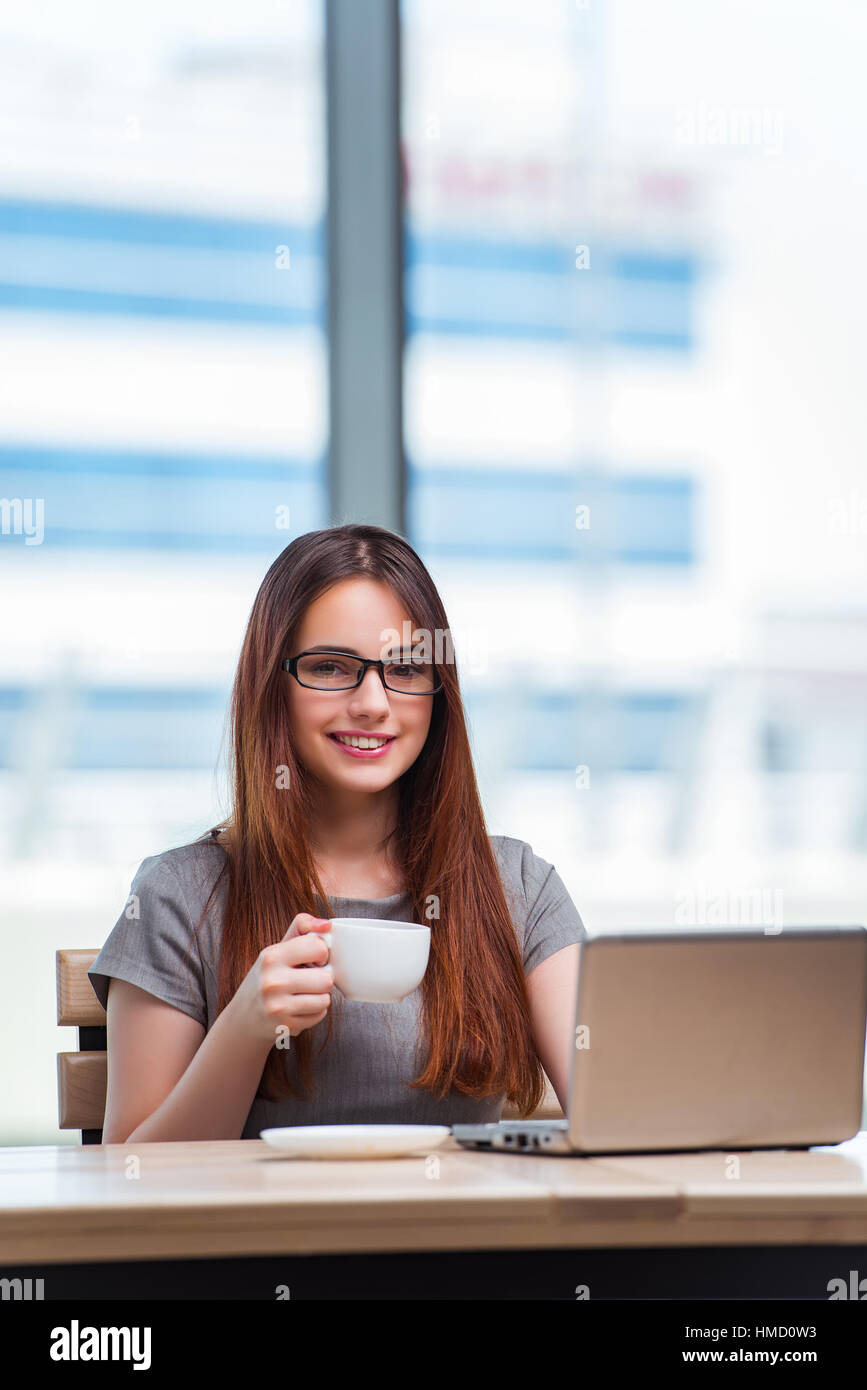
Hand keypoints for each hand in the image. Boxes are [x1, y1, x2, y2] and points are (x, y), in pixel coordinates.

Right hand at [232, 914, 333, 1047]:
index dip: (321, 953)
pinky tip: (299, 1009)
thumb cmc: (267, 978)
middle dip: (323, 980)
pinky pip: (319, 1015)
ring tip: (303, 995)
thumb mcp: (278, 950)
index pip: (317, 946)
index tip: (314, 959)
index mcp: (272, 956)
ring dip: (320, 997)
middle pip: (326, 978)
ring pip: (325, 999)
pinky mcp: (285, 1025)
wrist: (243, 1018)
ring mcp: (278, 1006)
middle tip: (309, 981)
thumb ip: (302, 928)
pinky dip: (315, 1012)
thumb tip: (327, 924)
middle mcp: (272, 981)